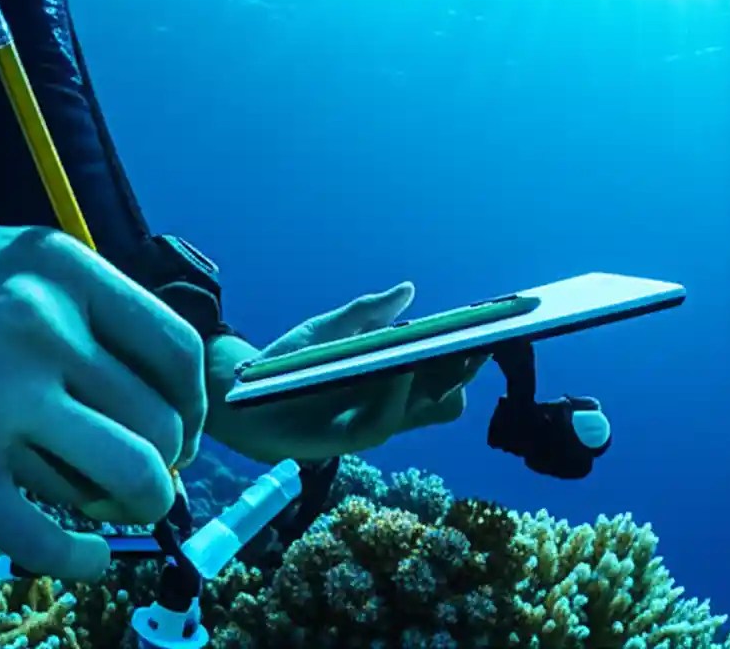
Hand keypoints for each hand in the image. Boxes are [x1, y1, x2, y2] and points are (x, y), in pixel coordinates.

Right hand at [0, 225, 206, 579]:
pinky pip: (48, 536)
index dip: (195, 410)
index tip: (181, 436)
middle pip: (162, 425)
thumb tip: (166, 410)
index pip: (180, 353)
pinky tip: (88, 554)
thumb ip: (90, 319)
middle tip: (139, 480)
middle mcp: (40, 325)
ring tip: (106, 507)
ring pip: (126, 477)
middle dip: (165, 468)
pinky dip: (84, 558)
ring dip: (132, 508)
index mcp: (65, 271)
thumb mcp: (21, 267)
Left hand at [207, 282, 484, 463]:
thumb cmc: (289, 364)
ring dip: (441, 383)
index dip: (469, 355)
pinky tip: (399, 373)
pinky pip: (384, 422)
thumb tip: (407, 289)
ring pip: (428, 412)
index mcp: (392, 380)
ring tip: (448, 354)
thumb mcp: (329, 330)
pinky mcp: (348, 439)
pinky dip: (397, 397)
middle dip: (466, 371)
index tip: (487, 329)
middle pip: (449, 395)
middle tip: (475, 344)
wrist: (242, 394)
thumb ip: (367, 312)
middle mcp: (390, 405)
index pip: (445, 373)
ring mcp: (373, 423)